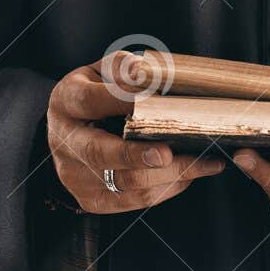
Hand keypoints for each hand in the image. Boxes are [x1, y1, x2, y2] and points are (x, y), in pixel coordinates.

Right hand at [46, 56, 224, 212]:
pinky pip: (132, 201)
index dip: (122, 101)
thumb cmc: (96, 93)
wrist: (71, 130)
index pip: (91, 101)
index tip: (154, 100)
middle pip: (100, 153)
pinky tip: (189, 174)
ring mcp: (74, 175)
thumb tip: (144, 74)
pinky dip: (165, 189)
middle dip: (136, 155)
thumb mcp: (103, 71)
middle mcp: (64, 142)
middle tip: (168, 153)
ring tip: (205, 163)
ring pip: (124, 183)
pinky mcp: (91, 199)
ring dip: (168, 175)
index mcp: (67, 102)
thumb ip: (124, 69)